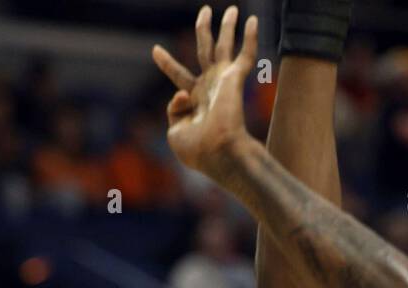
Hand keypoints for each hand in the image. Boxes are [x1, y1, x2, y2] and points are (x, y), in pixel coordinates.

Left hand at [153, 5, 259, 178]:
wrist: (217, 153)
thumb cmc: (197, 150)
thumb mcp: (174, 131)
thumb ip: (174, 109)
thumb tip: (182, 92)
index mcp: (195, 100)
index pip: (179, 75)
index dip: (167, 62)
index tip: (155, 49)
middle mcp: (210, 87)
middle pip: (205, 50)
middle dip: (204, 30)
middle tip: (204, 11)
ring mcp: (223, 81)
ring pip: (224, 45)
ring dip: (228, 27)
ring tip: (232, 10)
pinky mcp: (234, 78)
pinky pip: (245, 54)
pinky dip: (250, 38)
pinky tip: (252, 20)